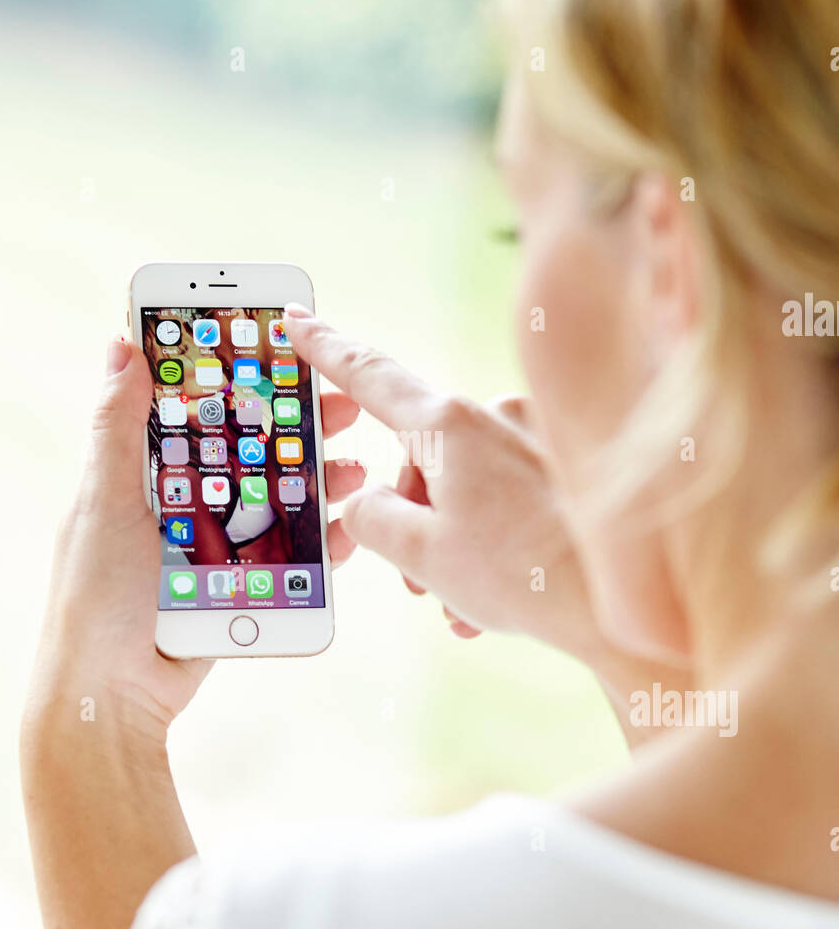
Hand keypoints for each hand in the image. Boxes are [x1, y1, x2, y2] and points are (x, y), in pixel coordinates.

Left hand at [25, 337, 363, 740]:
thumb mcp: (105, 504)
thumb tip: (120, 345)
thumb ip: (119, 428)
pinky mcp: (239, 587)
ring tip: (352, 467)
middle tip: (339, 400)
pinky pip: (288, 555)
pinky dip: (319, 541)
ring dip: (317, 479)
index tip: (274, 345)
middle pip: (248, 450)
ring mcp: (214, 547)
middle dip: (294, 424)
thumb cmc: (95, 600)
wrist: (111, 697)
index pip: (191, 409)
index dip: (231, 377)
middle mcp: (182, 504)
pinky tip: (345, 528)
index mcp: (142, 474)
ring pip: (276, 499)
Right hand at [285, 307, 592, 647]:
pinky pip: (511, 496)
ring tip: (465, 604)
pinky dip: (496, 544)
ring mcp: (538, 436)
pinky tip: (498, 600)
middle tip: (419, 582)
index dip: (325, 350)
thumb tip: (366, 505)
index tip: (296, 320)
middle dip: (412, 518)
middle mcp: (495, 415)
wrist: (631, 608)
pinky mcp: (570, 466)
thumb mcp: (420, 555)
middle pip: (422, 457)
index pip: (371, 376)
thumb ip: (372, 520)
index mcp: (450, 425)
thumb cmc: (524, 577)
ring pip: (467, 486)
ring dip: (455, 543)